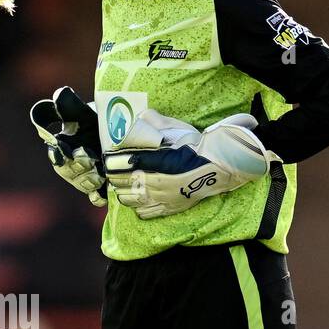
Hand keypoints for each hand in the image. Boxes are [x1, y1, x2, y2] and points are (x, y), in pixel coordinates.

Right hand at [30, 86, 105, 206]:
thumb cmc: (100, 120)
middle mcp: (70, 162)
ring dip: (87, 180)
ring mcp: (85, 175)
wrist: (125, 133)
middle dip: (77, 166)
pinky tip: (103, 196)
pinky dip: (97, 197)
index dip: (58, 154)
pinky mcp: (100, 186)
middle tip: (90, 160)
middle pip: (66, 170)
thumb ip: (70, 104)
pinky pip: (94, 196)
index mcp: (62, 144)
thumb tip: (59, 94)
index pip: (54, 152)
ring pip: (79, 183)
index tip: (67, 151)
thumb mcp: (86, 111)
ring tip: (100, 175)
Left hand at [105, 113, 277, 218]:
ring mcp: (163, 198)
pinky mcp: (170, 208)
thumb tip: (140, 114)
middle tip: (114, 173)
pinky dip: (137, 207)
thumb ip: (156, 122)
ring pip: (131, 199)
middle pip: (124, 183)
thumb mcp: (177, 129)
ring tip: (122, 187)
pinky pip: (146, 213)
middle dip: (116, 178)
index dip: (113, 162)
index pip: (124, 164)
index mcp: (156, 162)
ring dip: (124, 192)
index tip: (109, 160)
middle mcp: (156, 183)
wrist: (219, 166)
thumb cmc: (197, 147)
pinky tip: (137, 201)